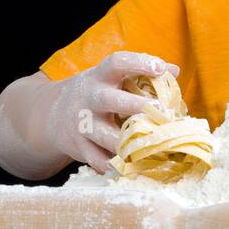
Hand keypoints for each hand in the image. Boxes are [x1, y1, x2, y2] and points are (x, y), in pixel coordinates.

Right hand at [42, 51, 178, 173]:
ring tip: (151, 146)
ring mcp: (82, 123)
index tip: (159, 68)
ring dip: (128, 142)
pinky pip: (97, 159)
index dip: (138, 63)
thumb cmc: (98, 92)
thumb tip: (174, 70)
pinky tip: (131, 165)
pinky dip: (114, 164)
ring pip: (103, 135)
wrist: (54, 115)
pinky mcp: (79, 147)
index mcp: (101, 76)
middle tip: (161, 111)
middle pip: (108, 100)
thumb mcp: (113, 77)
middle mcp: (90, 98)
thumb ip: (142, 72)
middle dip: (134, 106)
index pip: (117, 63)